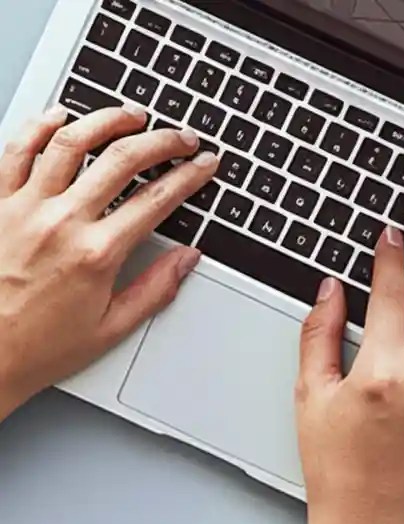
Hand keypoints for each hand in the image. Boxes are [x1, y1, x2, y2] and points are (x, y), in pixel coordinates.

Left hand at [0, 105, 216, 418]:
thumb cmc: (35, 347)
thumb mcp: (110, 328)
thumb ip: (155, 289)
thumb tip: (187, 260)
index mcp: (97, 254)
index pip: (157, 199)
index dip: (189, 176)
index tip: (204, 164)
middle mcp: (61, 223)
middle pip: (121, 160)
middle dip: (161, 140)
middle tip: (180, 135)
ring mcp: (23, 208)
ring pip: (70, 142)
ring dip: (106, 121)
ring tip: (130, 115)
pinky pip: (16, 150)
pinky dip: (39, 127)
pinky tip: (59, 117)